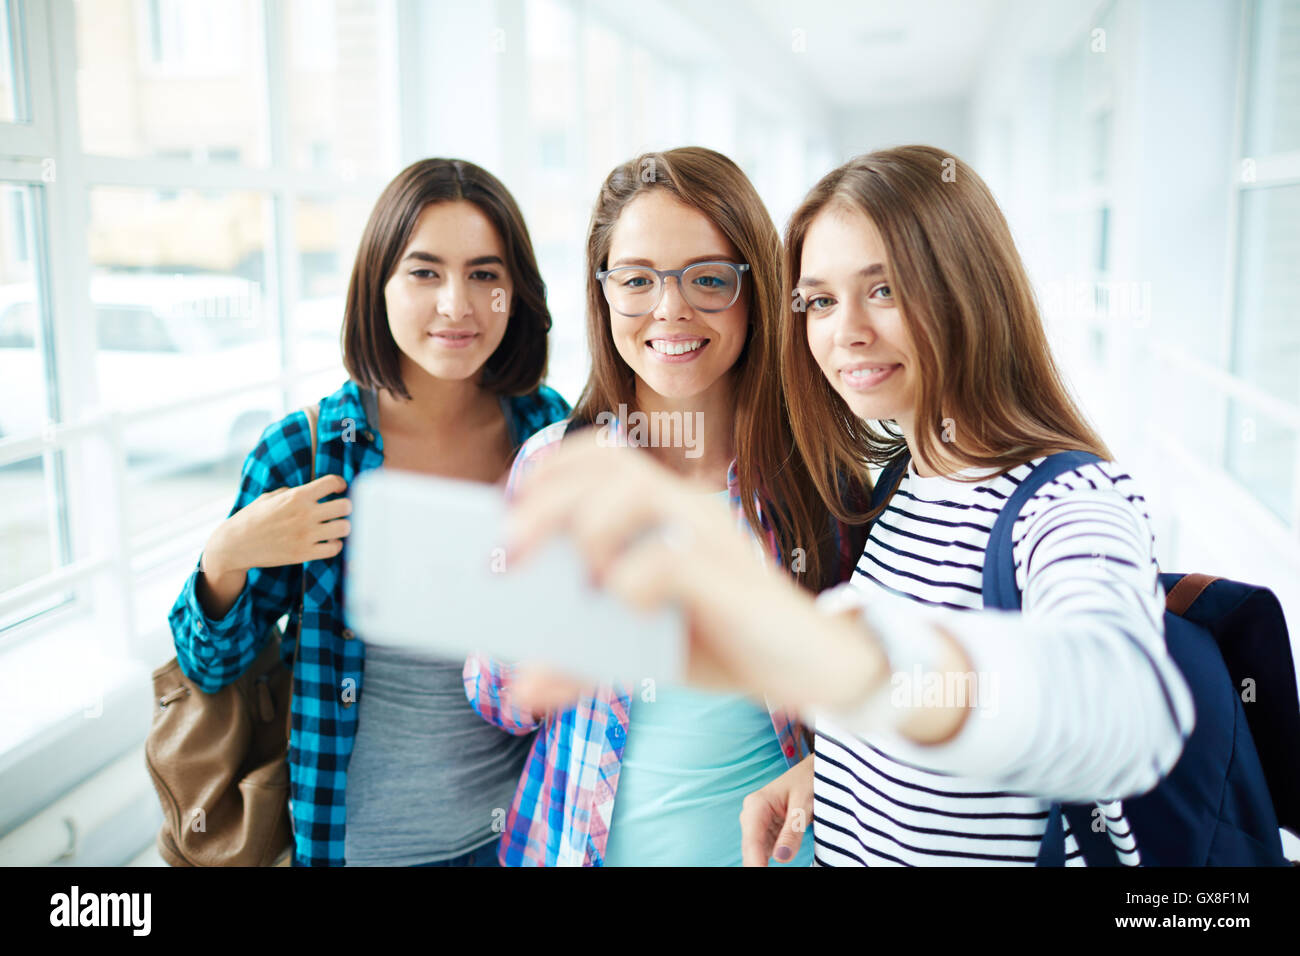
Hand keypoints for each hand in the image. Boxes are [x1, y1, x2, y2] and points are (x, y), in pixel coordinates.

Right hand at [203, 474, 351, 576]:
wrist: (235, 545)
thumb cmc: (252, 518)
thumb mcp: (270, 497)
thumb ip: (294, 492)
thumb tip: (313, 491)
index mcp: (297, 496)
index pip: (332, 483)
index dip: (339, 484)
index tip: (338, 489)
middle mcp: (304, 514)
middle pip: (346, 506)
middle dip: (346, 506)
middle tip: (339, 510)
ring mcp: (305, 535)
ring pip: (345, 528)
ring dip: (343, 526)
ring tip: (335, 526)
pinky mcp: (304, 554)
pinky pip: (334, 549)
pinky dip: (335, 544)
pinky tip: (328, 541)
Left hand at [505, 437, 887, 712]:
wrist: (811, 672)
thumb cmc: (725, 645)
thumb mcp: (645, 652)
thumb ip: (588, 661)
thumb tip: (523, 686)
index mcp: (669, 510)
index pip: (604, 454)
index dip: (549, 469)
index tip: (505, 506)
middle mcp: (690, 509)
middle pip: (610, 464)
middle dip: (545, 500)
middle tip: (506, 551)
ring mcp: (713, 537)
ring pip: (639, 489)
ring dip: (587, 527)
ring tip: (573, 577)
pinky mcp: (731, 578)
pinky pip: (670, 559)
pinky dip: (632, 580)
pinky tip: (624, 605)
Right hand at [740, 754, 813, 865]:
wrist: (814, 770)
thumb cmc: (809, 780)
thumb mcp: (803, 805)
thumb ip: (792, 831)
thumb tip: (781, 858)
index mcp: (756, 804)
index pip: (752, 841)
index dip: (755, 863)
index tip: (761, 874)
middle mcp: (752, 814)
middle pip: (751, 848)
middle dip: (757, 864)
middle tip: (771, 870)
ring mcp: (758, 822)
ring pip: (757, 851)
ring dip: (763, 862)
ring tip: (776, 861)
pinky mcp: (767, 829)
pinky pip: (766, 848)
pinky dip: (772, 857)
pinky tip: (784, 855)